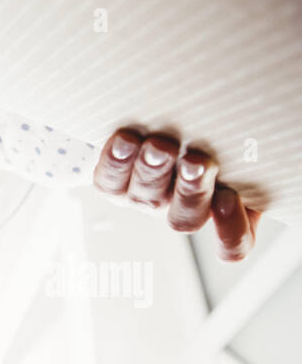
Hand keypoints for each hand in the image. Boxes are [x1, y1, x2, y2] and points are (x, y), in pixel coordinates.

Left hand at [93, 128, 261, 261]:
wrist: (157, 121)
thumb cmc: (209, 133)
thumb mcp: (235, 143)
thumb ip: (245, 146)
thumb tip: (254, 129)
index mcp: (223, 206)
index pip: (234, 242)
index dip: (231, 231)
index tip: (230, 199)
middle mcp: (183, 208)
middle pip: (186, 218)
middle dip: (191, 190)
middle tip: (195, 162)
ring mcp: (146, 199)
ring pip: (148, 198)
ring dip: (153, 172)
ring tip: (157, 146)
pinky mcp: (113, 186)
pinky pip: (109, 183)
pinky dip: (115, 163)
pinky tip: (124, 142)